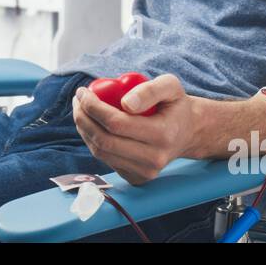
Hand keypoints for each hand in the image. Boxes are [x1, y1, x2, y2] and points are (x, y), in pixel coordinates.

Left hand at [72, 74, 197, 184]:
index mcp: (163, 135)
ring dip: (84, 129)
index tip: (83, 92)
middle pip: (104, 141)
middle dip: (83, 118)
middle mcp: (154, 159)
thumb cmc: (175, 105)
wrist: (187, 132)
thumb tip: (125, 102)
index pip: (116, 123)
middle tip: (78, 100)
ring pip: (100, 152)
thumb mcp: (170, 86)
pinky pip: (105, 160)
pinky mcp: (137, 178)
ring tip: (81, 110)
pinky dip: (92, 141)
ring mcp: (145, 173)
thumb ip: (149, 90)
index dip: (93, 107)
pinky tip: (92, 125)